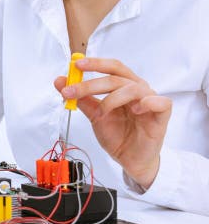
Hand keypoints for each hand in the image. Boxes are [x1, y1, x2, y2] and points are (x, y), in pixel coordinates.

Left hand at [54, 57, 171, 189]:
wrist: (130, 159)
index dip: (95, 64)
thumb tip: (60, 81)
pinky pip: (161, 102)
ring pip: (132, 88)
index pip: (111, 68)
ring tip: (100, 114)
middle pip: (116, 77)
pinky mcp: (162, 115)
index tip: (75, 64)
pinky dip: (147, 102)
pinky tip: (136, 109)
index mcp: (124, 85)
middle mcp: (138, 89)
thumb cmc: (118, 134)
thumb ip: (81, 98)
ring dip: (111, 100)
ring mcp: (151, 100)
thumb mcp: (95, 115)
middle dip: (91, 83)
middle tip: (71, 91)